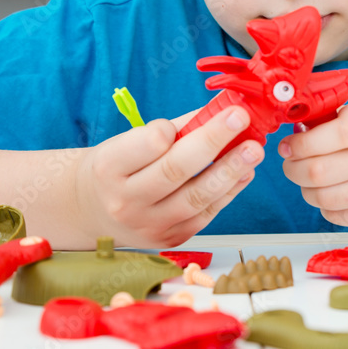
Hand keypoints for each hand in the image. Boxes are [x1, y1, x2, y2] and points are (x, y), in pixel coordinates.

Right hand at [75, 106, 264, 246]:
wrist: (94, 211)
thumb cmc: (117, 168)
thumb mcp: (129, 141)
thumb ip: (175, 127)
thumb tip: (220, 109)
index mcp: (108, 168)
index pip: (148, 144)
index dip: (175, 127)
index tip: (199, 113)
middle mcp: (125, 201)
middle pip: (176, 170)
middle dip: (214, 140)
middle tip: (241, 118)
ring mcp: (148, 225)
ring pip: (196, 197)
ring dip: (231, 171)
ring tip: (254, 149)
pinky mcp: (170, 239)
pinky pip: (205, 214)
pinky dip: (228, 192)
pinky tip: (245, 173)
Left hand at [279, 97, 347, 226]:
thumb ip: (337, 119)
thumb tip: (295, 134)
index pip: (335, 134)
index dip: (303, 143)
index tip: (290, 145)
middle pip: (322, 171)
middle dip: (294, 169)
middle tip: (291, 164)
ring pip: (328, 198)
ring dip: (307, 191)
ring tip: (307, 181)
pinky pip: (343, 217)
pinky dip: (326, 208)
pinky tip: (329, 195)